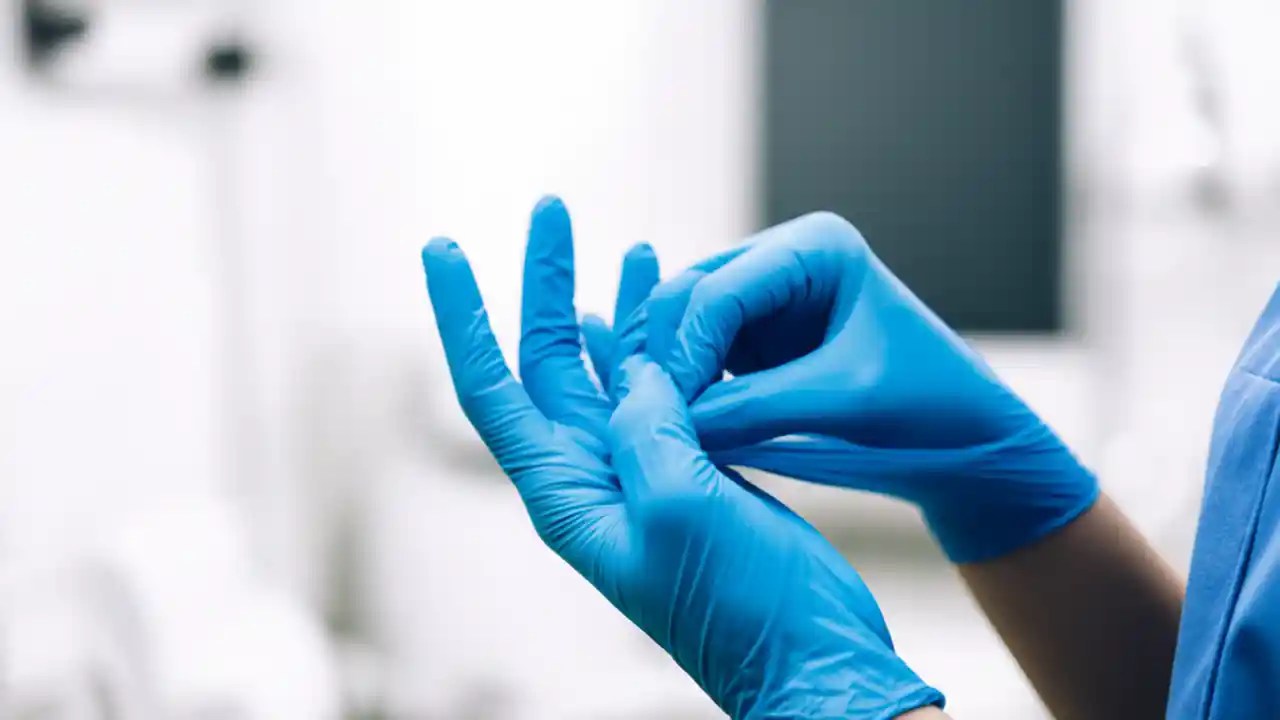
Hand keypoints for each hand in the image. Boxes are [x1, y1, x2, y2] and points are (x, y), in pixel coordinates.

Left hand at [421, 198, 943, 718]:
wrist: (812, 658)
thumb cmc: (743, 610)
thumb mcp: (681, 507)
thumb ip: (646, 427)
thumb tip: (635, 369)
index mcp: (567, 495)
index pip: (492, 390)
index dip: (462, 318)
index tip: (443, 252)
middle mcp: (594, 479)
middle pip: (550, 366)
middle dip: (546, 287)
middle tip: (550, 211)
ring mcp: (645, 475)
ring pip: (614, 373)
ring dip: (617, 307)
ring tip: (627, 246)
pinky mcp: (695, 474)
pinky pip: (663, 395)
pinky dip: (663, 347)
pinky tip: (661, 312)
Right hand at [622, 212, 1098, 562]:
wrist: (966, 443)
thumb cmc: (928, 408)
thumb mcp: (844, 402)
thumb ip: (757, 406)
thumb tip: (673, 423)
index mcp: (816, 247)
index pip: (722, 290)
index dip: (687, 349)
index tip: (670, 409)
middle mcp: (782, 261)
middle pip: (689, 298)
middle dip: (669, 358)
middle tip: (653, 421)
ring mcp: (763, 301)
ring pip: (682, 328)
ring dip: (668, 374)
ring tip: (659, 428)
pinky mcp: (754, 342)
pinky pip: (697, 357)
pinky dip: (682, 389)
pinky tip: (672, 425)